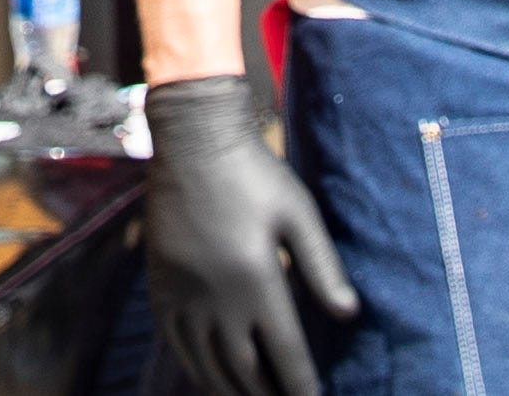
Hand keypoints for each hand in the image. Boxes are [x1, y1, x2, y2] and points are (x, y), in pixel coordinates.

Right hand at [142, 75, 358, 395]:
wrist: (193, 138)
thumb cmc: (255, 172)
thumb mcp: (299, 214)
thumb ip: (323, 267)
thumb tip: (348, 314)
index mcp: (257, 280)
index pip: (285, 353)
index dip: (301, 386)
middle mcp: (217, 295)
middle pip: (244, 367)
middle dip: (266, 394)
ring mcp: (183, 290)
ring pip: (205, 360)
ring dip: (228, 388)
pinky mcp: (160, 280)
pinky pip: (173, 337)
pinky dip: (191, 363)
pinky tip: (204, 373)